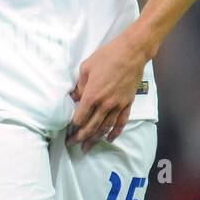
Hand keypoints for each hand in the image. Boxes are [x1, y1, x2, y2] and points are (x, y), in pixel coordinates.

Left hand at [66, 29, 147, 151]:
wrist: (132, 52)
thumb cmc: (107, 56)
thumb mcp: (86, 68)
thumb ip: (80, 86)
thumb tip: (75, 98)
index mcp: (92, 95)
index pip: (80, 117)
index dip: (72, 125)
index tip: (67, 129)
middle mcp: (105, 104)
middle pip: (91, 127)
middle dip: (80, 138)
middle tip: (72, 144)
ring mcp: (118, 105)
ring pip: (105, 128)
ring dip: (95, 139)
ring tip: (87, 148)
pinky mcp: (127, 103)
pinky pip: (121, 122)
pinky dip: (115, 132)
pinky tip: (110, 139)